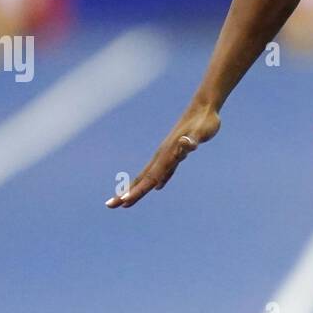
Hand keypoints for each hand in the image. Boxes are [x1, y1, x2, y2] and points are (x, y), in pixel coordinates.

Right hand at [105, 103, 220, 208]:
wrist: (204, 107)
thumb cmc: (204, 121)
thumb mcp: (200, 132)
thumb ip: (192, 140)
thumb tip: (185, 143)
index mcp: (168, 155)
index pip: (150, 178)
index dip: (138, 191)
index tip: (124, 202)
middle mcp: (164, 155)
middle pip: (142, 179)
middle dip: (126, 193)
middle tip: (109, 205)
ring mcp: (169, 153)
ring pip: (149, 175)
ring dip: (137, 188)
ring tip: (124, 199)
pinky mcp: (177, 152)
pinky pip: (164, 170)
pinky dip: (159, 180)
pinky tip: (158, 186)